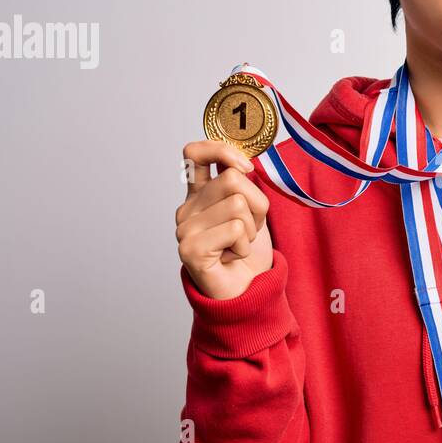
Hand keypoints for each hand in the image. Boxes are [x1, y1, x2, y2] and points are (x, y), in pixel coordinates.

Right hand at [176, 140, 272, 299]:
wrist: (247, 292)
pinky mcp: (190, 249)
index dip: (221, 150)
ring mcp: (185, 229)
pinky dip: (245, 245)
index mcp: (199, 195)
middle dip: (257, 205)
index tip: (245, 167)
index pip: (195, 153)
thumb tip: (244, 163)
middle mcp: (186, 209)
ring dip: (252, 228)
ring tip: (240, 245)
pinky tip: (232, 257)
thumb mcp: (252, 209)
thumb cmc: (248, 252)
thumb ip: (243, 184)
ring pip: (238, 204)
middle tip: (249, 230)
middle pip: (232, 179)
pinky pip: (236, 229)